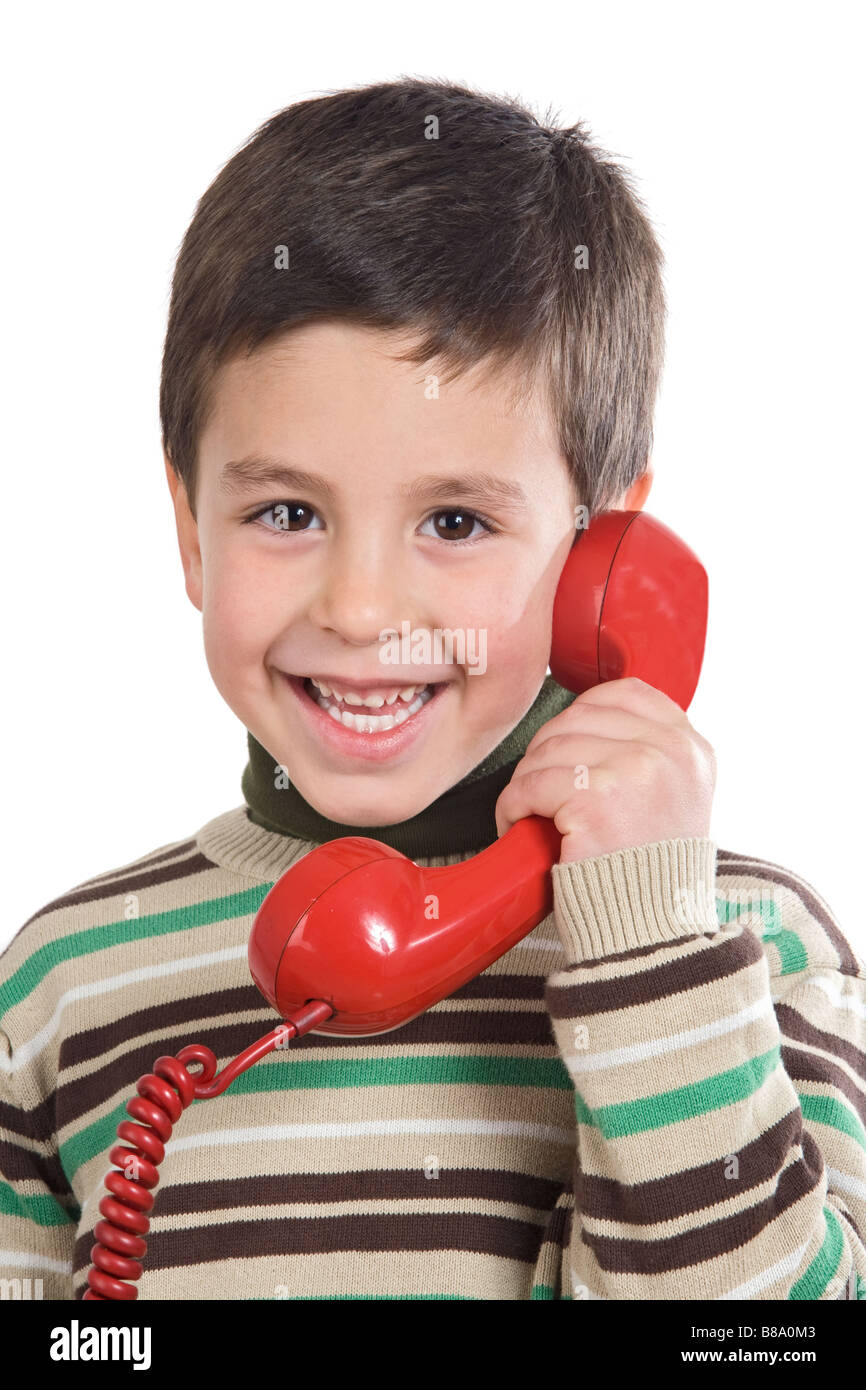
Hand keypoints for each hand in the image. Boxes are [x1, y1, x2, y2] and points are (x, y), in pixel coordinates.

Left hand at [494, 677, 716, 864]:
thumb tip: (586, 718)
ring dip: (525, 782)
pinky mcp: (597, 799)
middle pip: (577, 718)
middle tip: (539, 791)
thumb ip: (648, 754)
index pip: (623, 694)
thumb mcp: (674, 798)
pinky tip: (519, 826)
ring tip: (529, 814)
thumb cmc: (648, 874)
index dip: (581, 716)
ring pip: (548, 749)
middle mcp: (672, 751)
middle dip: (546, 753)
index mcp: (691, 747)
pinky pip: (530, 784)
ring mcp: (637, 769)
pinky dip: (512, 806)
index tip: (566, 752)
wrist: (650, 936)